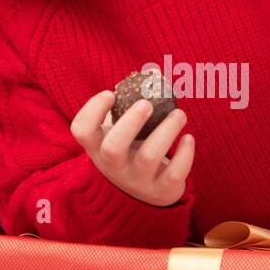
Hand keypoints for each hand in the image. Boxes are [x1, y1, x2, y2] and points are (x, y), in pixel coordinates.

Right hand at [70, 90, 193, 206]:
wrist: (141, 195)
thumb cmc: (129, 151)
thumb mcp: (120, 133)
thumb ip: (127, 106)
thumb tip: (152, 74)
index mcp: (98, 148)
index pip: (81, 131)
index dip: (92, 110)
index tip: (110, 93)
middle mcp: (114, 166)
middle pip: (113, 148)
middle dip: (130, 122)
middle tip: (146, 103)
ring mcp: (137, 181)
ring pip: (148, 157)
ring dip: (166, 131)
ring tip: (179, 114)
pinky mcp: (162, 190)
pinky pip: (174, 173)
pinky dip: (184, 154)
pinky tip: (188, 138)